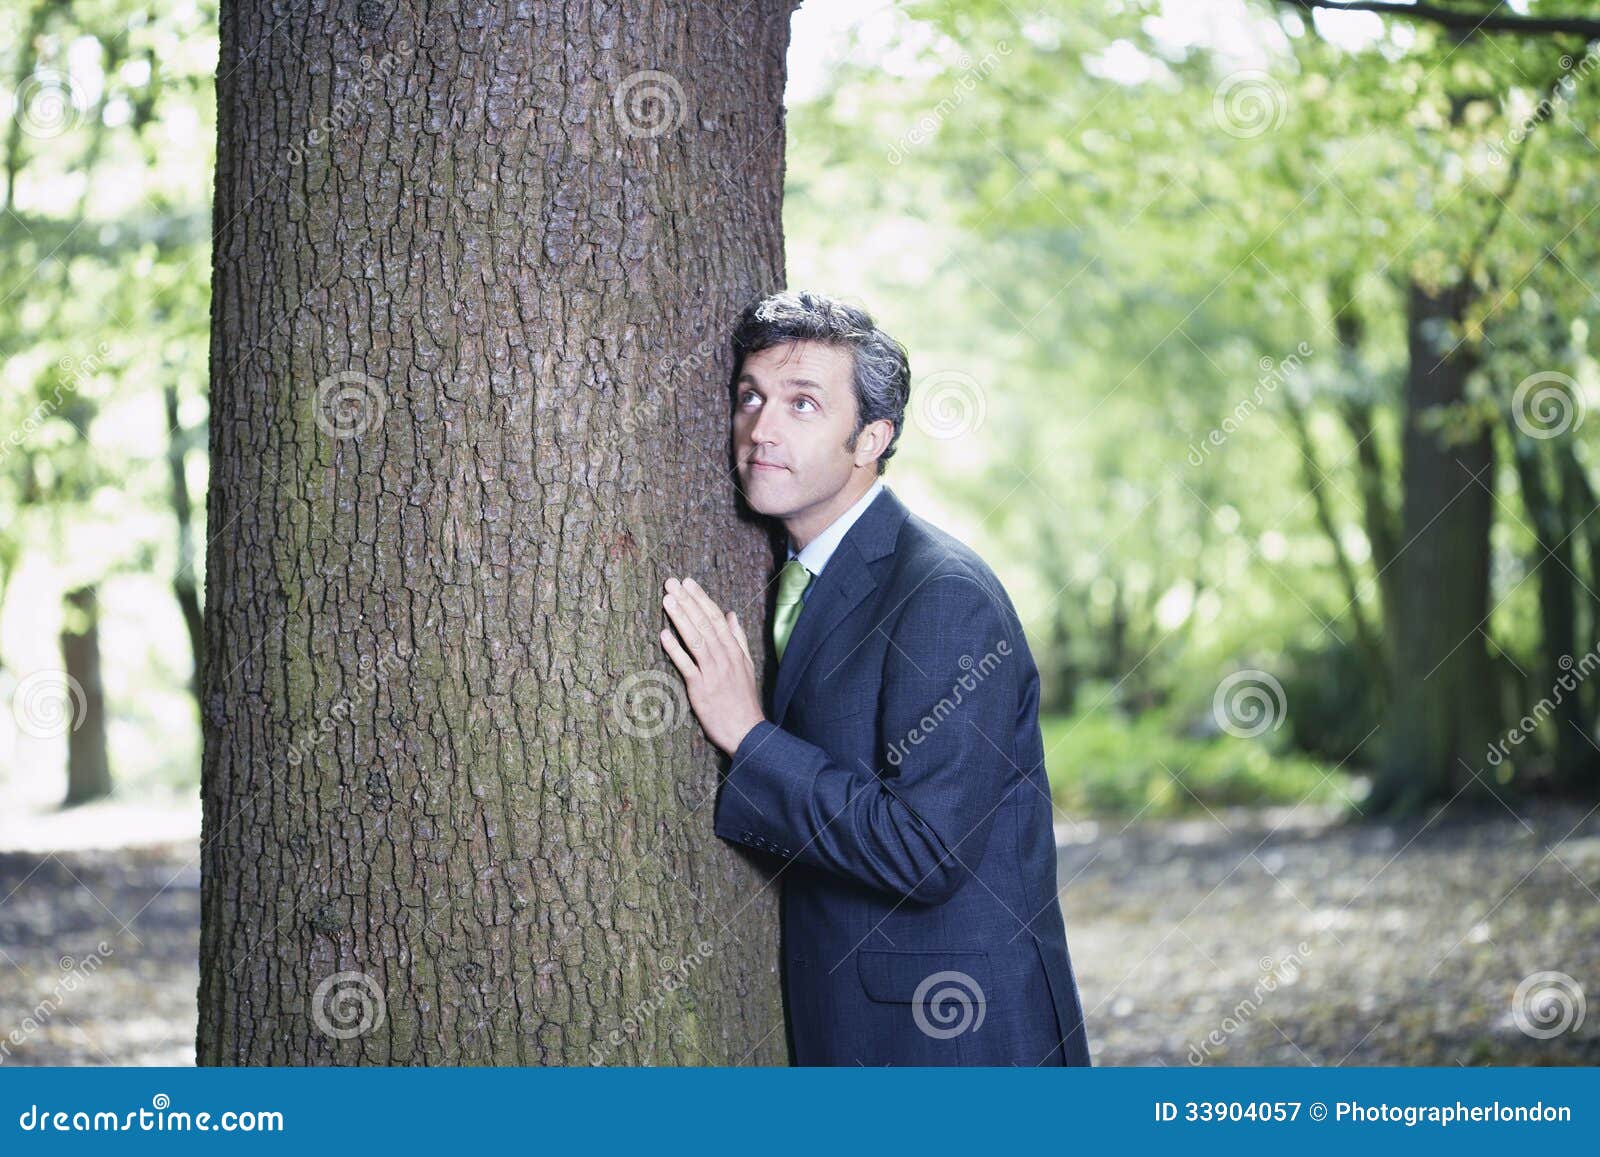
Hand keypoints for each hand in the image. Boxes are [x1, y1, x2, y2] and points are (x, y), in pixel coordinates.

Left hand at [658, 576, 765, 755]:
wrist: (746, 730)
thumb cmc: (743, 699)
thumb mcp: (746, 665)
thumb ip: (738, 638)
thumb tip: (731, 614)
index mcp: (734, 650)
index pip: (716, 618)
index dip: (701, 599)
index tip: (688, 583)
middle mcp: (724, 657)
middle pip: (704, 624)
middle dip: (687, 602)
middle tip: (671, 583)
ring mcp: (713, 672)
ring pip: (695, 640)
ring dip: (681, 618)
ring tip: (667, 600)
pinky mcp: (701, 688)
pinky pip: (687, 665)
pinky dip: (675, 649)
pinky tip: (664, 635)